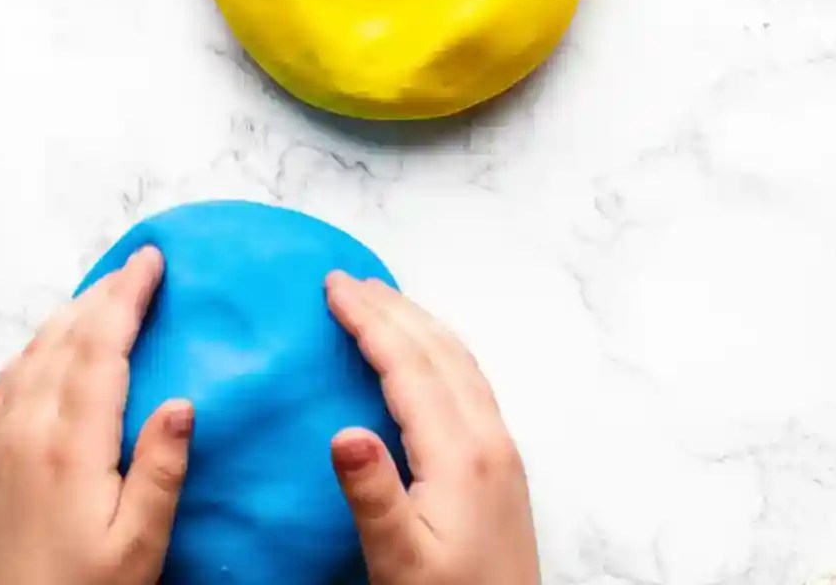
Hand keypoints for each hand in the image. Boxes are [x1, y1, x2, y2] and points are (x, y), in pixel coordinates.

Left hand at [0, 247, 192, 584]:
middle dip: (103, 293)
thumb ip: (162, 470)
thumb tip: (182, 401)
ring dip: (69, 314)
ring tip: (103, 292)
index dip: (127, 298)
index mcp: (71, 446)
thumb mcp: (140, 543)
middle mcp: (28, 431)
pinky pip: (8, 381)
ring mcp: (0, 441)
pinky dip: (36, 347)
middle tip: (138, 263)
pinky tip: (51, 346)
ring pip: (32, 354)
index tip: (152, 261)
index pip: (100, 349)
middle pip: (64, 339)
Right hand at [325, 272, 539, 584]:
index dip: (369, 322)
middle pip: (439, 351)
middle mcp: (488, 439)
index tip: (333, 287)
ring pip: (460, 362)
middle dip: (392, 309)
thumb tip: (344, 433)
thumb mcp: (401, 562)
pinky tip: (425, 358)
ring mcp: (501, 449)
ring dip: (419, 323)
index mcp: (461, 455)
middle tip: (347, 279)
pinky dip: (440, 351)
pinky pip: (470, 382)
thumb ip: (373, 498)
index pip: (409, 367)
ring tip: (381, 300)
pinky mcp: (502, 464)